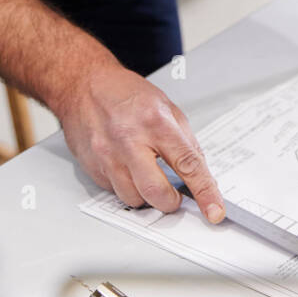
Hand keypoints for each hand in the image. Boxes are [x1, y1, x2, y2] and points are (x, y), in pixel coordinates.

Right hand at [55, 60, 225, 222]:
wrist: (83, 85)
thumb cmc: (126, 94)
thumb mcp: (167, 108)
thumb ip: (185, 143)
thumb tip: (201, 176)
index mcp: (155, 122)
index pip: (187, 164)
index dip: (204, 191)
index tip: (214, 211)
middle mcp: (129, 140)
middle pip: (156, 192)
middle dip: (170, 202)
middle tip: (175, 197)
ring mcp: (107, 155)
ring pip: (133, 199)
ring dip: (146, 196)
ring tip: (147, 174)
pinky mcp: (93, 167)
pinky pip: (115, 191)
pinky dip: (127, 186)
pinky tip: (126, 167)